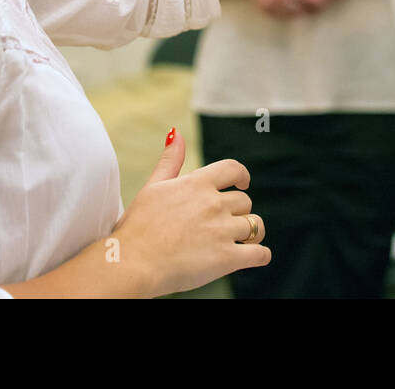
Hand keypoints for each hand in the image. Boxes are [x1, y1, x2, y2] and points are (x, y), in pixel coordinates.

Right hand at [111, 128, 268, 296]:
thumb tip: (175, 132)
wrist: (132, 263)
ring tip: (240, 242)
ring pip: (255, 226)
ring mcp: (222, 230)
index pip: (233, 169)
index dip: (242, 176)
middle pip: (244, 202)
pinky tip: (255, 257)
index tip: (243, 183)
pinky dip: (261, 255)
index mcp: (197, 183)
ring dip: (251, 234)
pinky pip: (260, 254)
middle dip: (238, 212)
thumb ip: (170, 160)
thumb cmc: (137, 227)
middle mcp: (214, 203)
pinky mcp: (227, 258)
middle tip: (224, 225)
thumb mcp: (152, 187)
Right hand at [238, 0, 324, 18]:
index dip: (316, 2)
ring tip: (306, 15)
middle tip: (317, 12)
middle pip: (300, 8)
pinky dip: (286, 17)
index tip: (323, 3)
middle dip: (309, 11)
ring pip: (290, 15)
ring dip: (299, 15)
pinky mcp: (264, 8)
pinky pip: (278, 17)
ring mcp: (271, 2)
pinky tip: (292, 15)